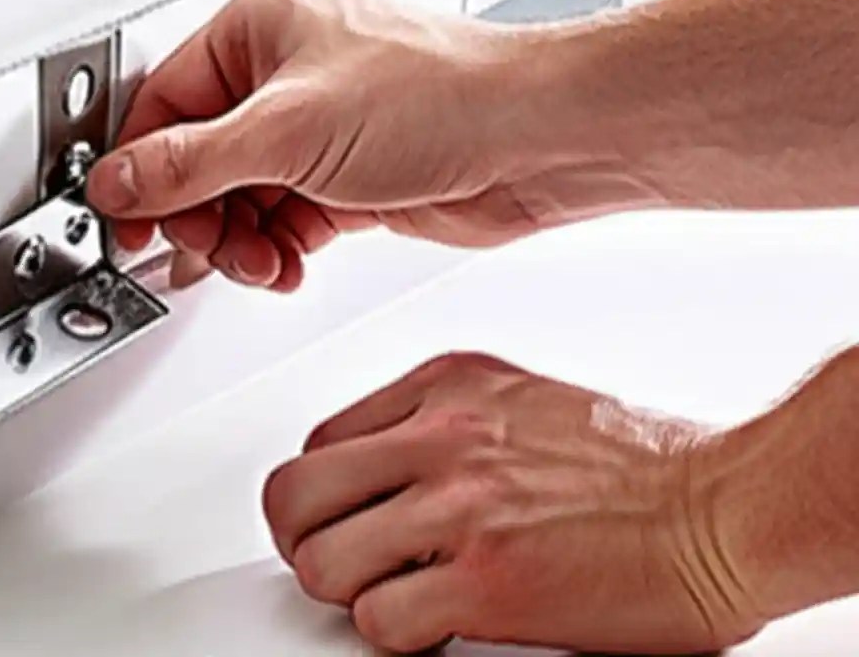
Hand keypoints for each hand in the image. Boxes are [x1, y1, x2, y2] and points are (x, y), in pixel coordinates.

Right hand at [86, 0, 552, 291]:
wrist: (537, 141)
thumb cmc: (443, 97)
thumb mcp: (288, 131)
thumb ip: (189, 165)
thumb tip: (117, 183)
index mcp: (257, 29)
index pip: (162, 105)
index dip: (140, 171)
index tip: (130, 224)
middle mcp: (283, 75)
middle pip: (198, 161)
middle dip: (201, 217)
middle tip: (212, 250)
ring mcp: (316, 129)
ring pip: (240, 198)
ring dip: (240, 242)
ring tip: (261, 262)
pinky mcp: (345, 177)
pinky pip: (282, 221)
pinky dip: (276, 251)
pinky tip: (287, 265)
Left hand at [262, 352, 765, 653]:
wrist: (722, 509)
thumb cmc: (638, 463)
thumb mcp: (516, 398)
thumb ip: (436, 422)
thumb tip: (375, 471)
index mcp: (446, 384)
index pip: (320, 443)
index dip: (324, 497)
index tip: (346, 521)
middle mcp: (442, 436)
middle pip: (294, 495)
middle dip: (304, 541)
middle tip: (341, 564)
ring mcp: (461, 506)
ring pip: (322, 562)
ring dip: (352, 593)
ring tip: (398, 595)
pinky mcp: (486, 580)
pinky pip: (379, 621)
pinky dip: (398, 635)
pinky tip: (438, 624)